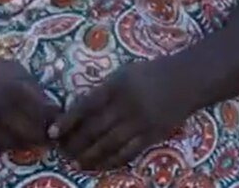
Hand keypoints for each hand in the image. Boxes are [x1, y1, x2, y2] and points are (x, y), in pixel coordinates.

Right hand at [0, 50, 60, 149]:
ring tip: (27, 129)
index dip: (54, 120)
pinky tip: (9, 130)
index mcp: (15, 88)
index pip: (44, 114)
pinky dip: (8, 141)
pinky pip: (0, 146)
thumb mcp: (18, 71)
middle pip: (33, 132)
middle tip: (45, 130)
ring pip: (18, 143)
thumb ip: (36, 91)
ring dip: (27, 139)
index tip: (56, 121)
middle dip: (43, 132)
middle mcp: (0, 107)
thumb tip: (56, 112)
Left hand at [51, 59, 190, 170]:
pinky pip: (128, 153)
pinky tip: (100, 165)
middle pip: (95, 129)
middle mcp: (127, 104)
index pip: (85, 105)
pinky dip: (111, 161)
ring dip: (90, 156)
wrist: (186, 80)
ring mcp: (140, 122)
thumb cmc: (150, 73)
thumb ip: (103, 91)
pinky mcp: (152, 136)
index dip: (67, 121)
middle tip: (62, 152)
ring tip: (76, 163)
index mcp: (116, 85)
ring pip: (109, 145)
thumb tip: (78, 112)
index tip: (52, 133)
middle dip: (75, 143)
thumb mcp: (124, 73)